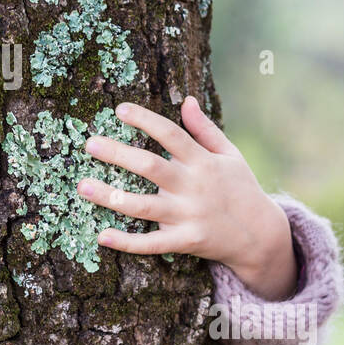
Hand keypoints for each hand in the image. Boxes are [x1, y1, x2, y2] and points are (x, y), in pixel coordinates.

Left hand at [76, 97, 297, 300]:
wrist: (261, 235)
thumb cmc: (240, 188)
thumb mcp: (229, 155)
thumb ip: (205, 129)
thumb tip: (187, 100)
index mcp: (203, 162)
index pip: (171, 135)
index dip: (146, 121)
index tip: (119, 109)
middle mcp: (193, 187)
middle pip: (151, 168)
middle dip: (118, 154)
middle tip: (89, 143)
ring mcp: (189, 216)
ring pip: (144, 207)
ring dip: (111, 197)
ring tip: (82, 186)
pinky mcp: (185, 242)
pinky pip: (152, 244)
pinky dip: (127, 243)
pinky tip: (102, 236)